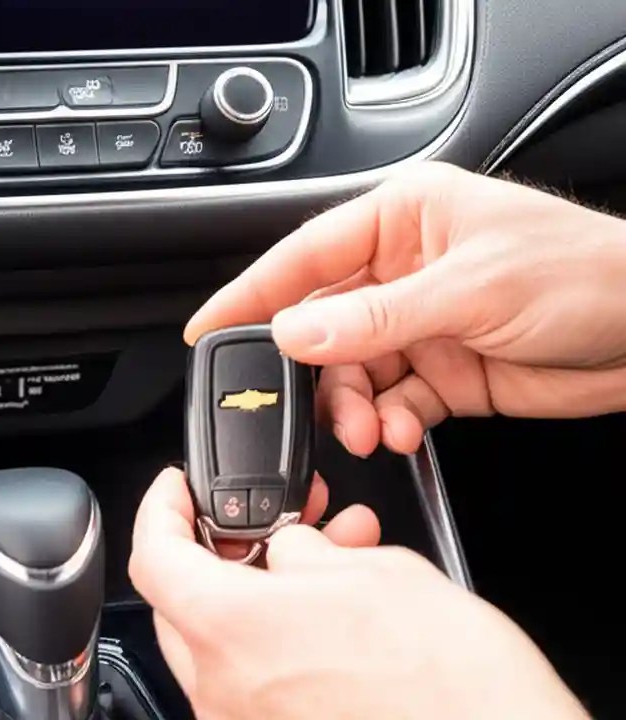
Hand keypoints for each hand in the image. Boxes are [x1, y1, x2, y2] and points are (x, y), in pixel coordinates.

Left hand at [129, 468, 586, 719]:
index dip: (160, 510)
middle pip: (183, 604)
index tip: (177, 490)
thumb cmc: (454, 685)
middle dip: (226, 554)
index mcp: (229, 628)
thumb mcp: (377, 572)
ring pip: (223, 646)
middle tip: (276, 526)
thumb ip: (305, 550)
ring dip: (264, 598)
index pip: (152, 556)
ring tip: (333, 566)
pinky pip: (256, 685)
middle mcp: (222, 688)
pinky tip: (334, 622)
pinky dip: (281, 645)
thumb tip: (288, 550)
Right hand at [185, 162, 625, 455]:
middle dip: (311, 373)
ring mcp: (422, 323)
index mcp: (403, 219)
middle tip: (308, 407)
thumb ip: (375, 318)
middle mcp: (403, 268)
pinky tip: (404, 431)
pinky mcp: (444, 372)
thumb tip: (294, 333)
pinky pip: (391, 403)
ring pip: (351, 373)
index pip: (303, 256)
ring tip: (370, 428)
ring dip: (352, 407)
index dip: (249, 295)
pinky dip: (390, 423)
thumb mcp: (471, 290)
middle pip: (320, 324)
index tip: (206, 331)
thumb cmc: (587, 275)